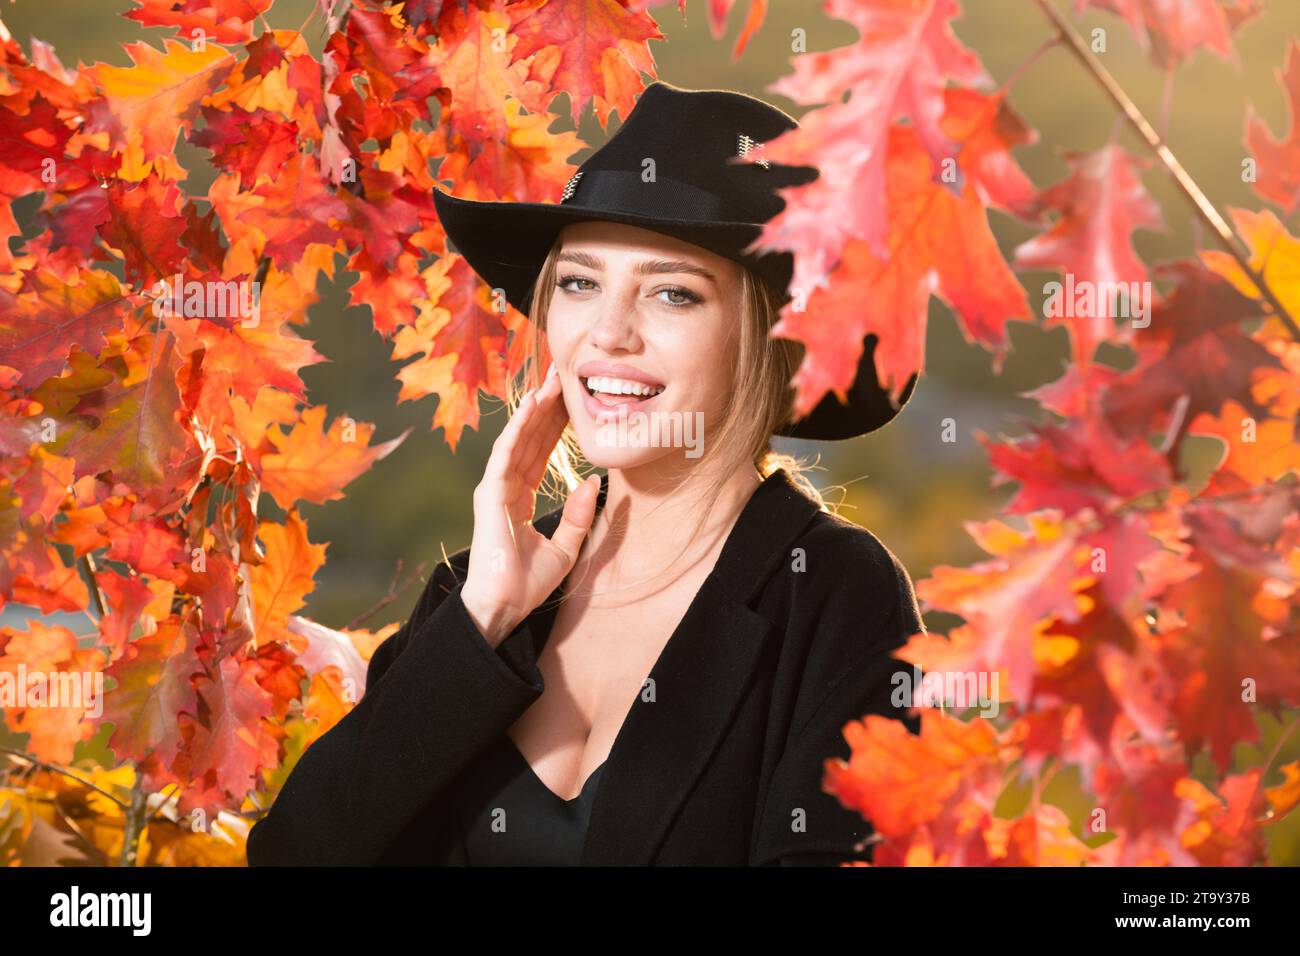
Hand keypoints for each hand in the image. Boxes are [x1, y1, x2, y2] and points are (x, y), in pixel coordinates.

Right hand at [459, 367, 600, 647]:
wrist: (504, 607)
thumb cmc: (528, 583)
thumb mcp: (566, 546)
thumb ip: (578, 514)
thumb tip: (592, 483)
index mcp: (519, 497)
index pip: (540, 451)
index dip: (555, 424)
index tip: (571, 398)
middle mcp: (505, 487)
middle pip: (529, 437)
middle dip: (546, 405)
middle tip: (563, 373)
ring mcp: (494, 488)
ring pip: (518, 438)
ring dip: (534, 407)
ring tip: (552, 379)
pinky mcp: (489, 494)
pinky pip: (506, 453)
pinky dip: (519, 427)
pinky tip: (532, 405)